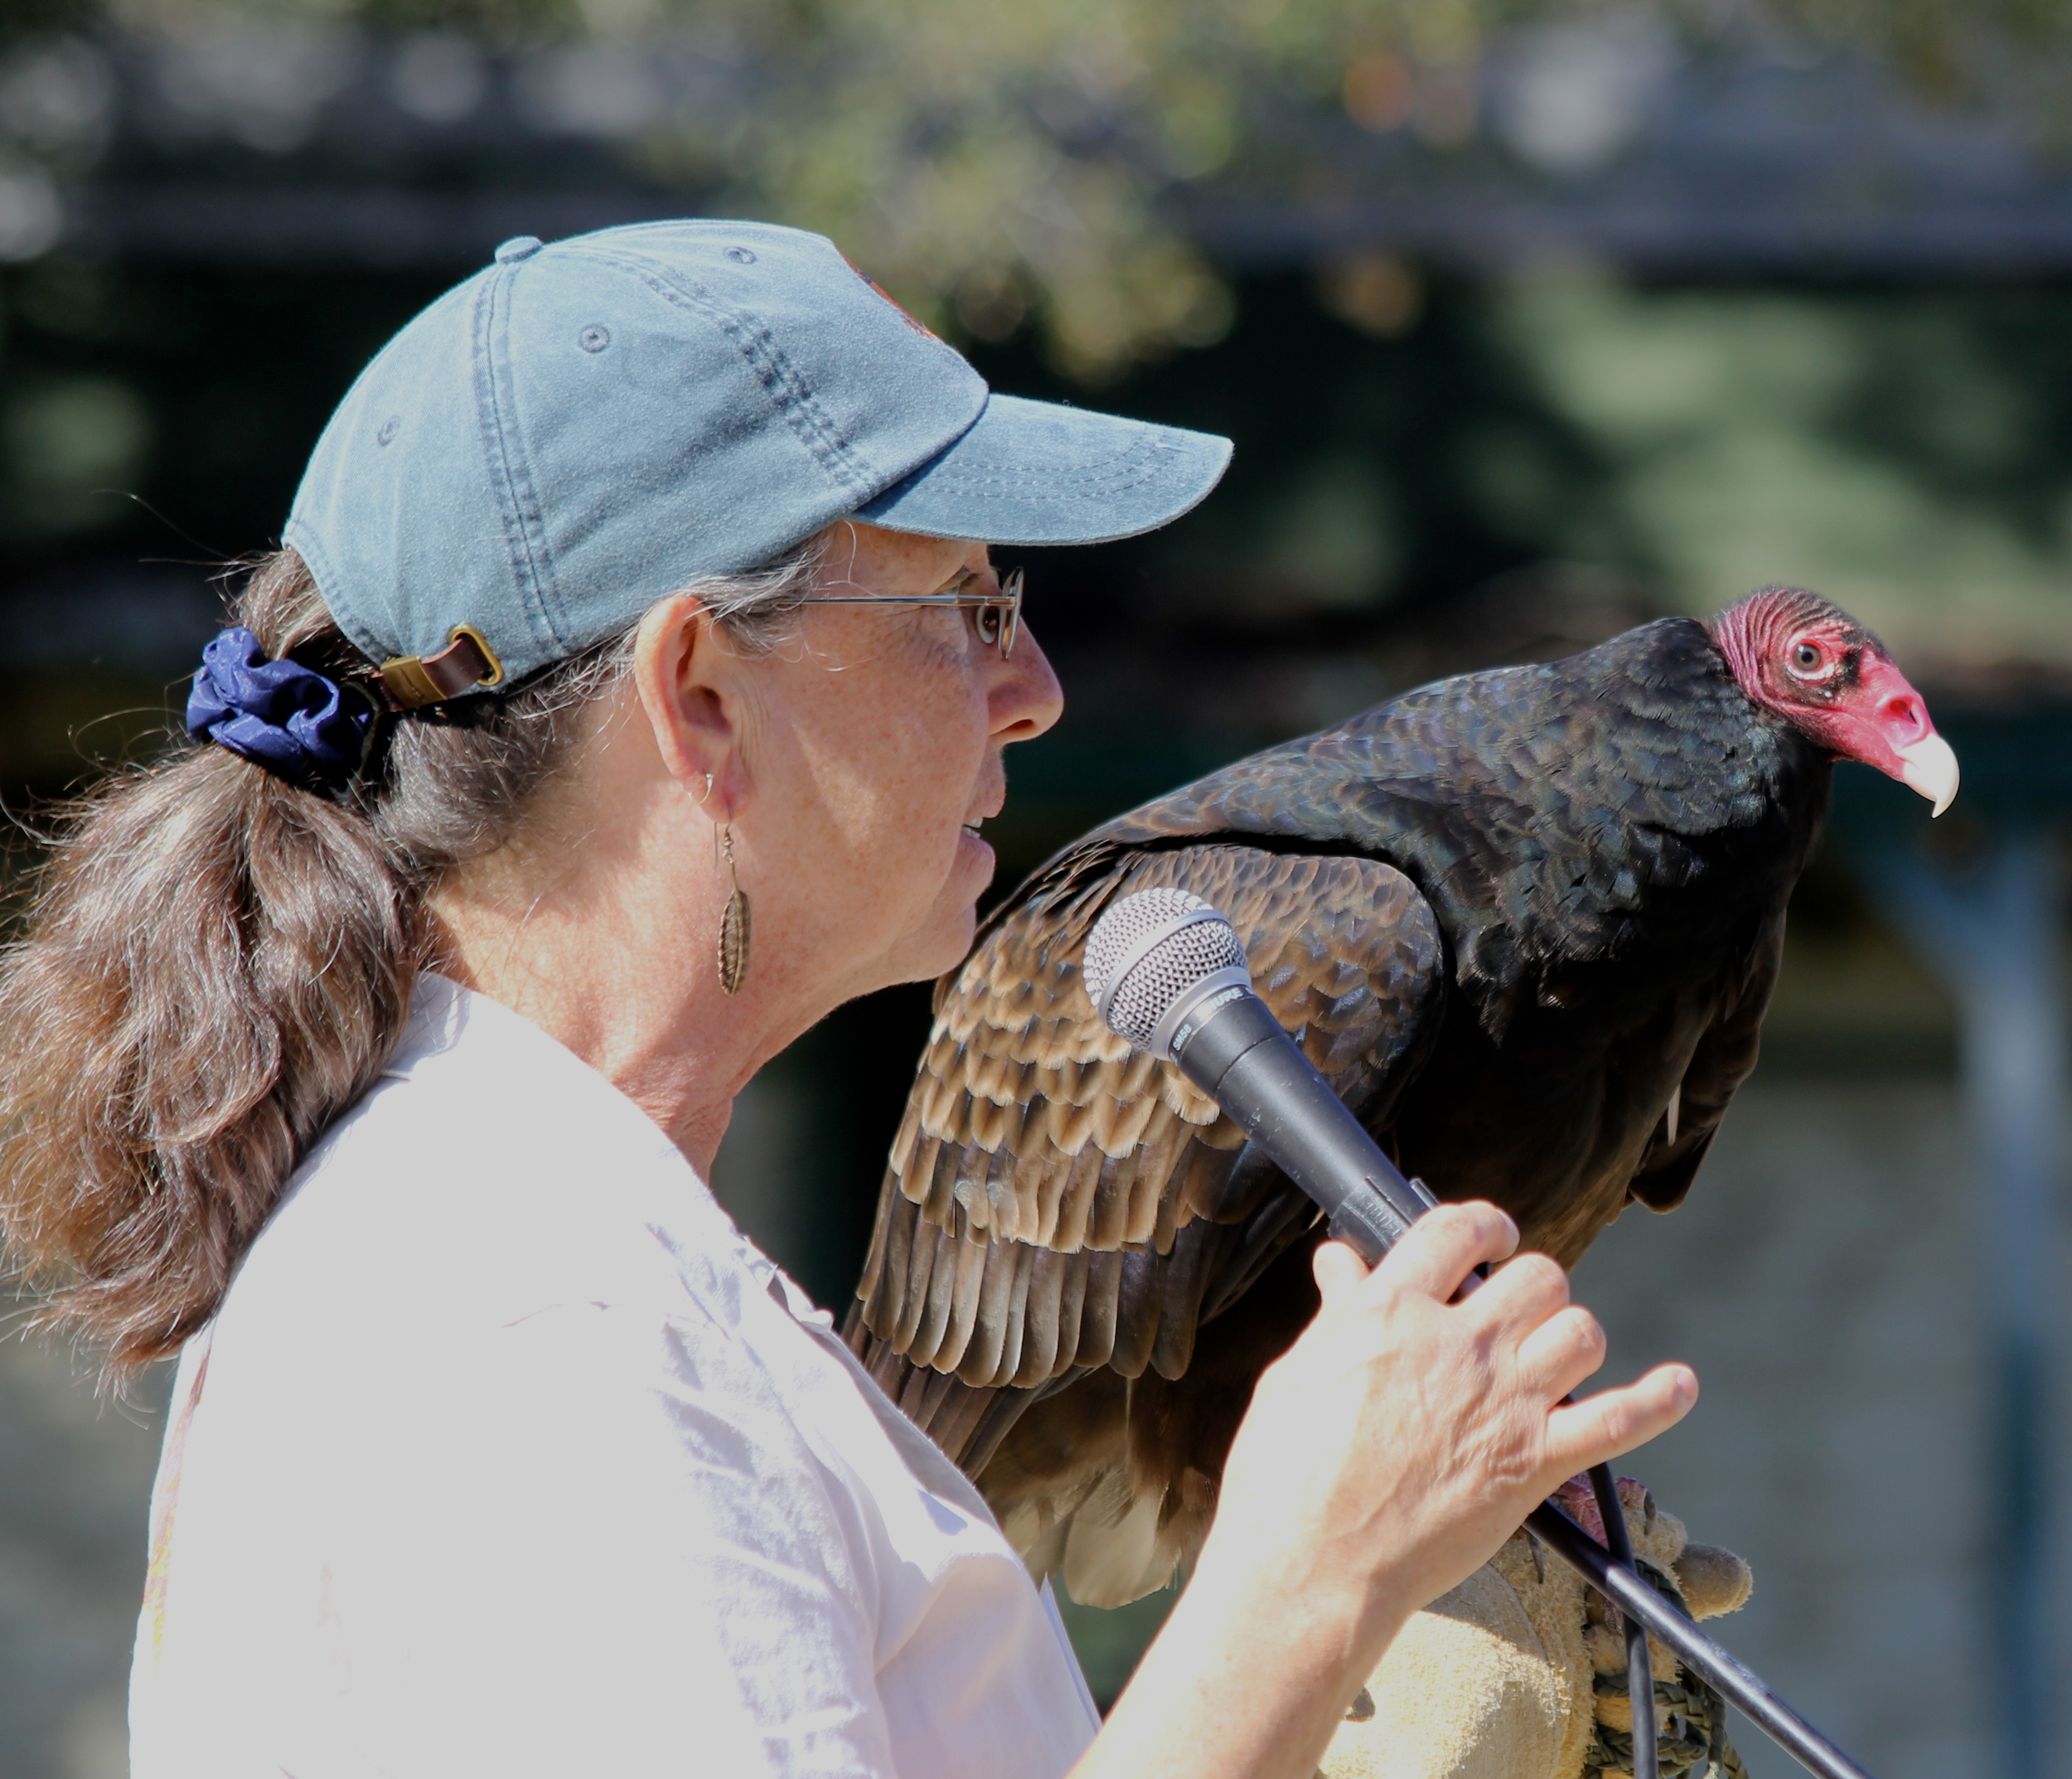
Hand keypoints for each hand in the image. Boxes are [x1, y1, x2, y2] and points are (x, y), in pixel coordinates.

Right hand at [1202, 1204, 1695, 1651]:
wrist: (1313, 1565)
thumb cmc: (1285, 1474)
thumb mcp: (1297, 1372)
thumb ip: (1336, 1314)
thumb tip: (1339, 1264)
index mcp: (1391, 1311)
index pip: (1455, 1230)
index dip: (1481, 1225)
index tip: (1487, 1237)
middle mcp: (1458, 1345)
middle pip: (1537, 1276)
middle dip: (1531, 1286)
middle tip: (1516, 1310)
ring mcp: (1504, 1403)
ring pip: (1581, 1330)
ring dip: (1571, 1336)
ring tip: (1554, 1354)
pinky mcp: (1535, 1464)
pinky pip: (1622, 1419)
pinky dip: (1659, 1399)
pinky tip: (1678, 1384)